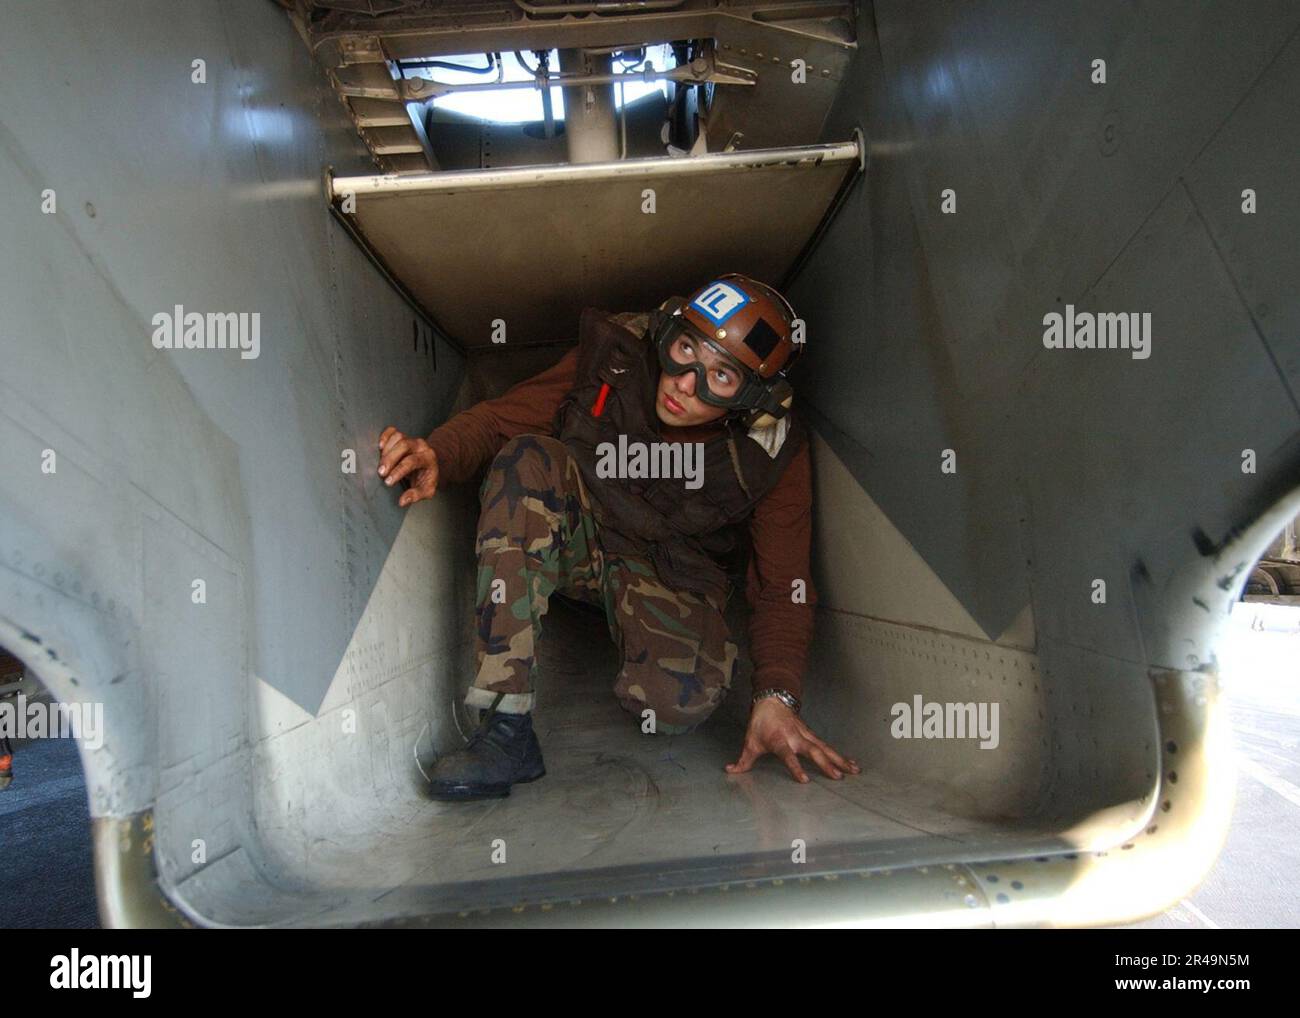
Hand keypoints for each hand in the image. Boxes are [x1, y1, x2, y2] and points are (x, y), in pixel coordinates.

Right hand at [377, 426, 439, 507]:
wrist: (431, 465)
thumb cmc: (427, 478)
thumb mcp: (427, 490)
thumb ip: (416, 495)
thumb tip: (402, 501)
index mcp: (428, 458)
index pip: (412, 461)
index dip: (398, 471)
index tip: (388, 481)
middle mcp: (421, 446)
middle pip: (404, 446)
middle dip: (390, 459)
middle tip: (381, 472)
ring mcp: (411, 439)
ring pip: (398, 437)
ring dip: (386, 450)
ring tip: (381, 464)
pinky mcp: (403, 436)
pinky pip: (392, 431)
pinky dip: (384, 437)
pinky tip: (380, 447)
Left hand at [725, 697, 860, 783]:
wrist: (772, 700)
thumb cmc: (760, 722)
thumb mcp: (750, 741)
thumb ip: (743, 760)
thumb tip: (730, 771)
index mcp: (779, 740)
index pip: (788, 756)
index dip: (795, 767)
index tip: (804, 780)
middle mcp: (795, 737)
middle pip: (813, 751)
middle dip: (825, 764)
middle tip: (837, 777)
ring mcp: (806, 735)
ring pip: (825, 748)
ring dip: (839, 760)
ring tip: (853, 772)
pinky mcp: (812, 734)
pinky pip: (827, 746)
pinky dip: (840, 755)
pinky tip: (851, 764)